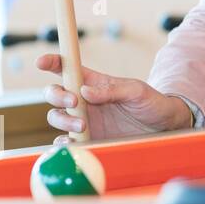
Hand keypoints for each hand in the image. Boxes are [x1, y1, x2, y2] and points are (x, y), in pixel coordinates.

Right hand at [37, 54, 193, 143]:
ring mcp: (84, 119)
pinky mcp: (88, 138)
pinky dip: (63, 142)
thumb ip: (112, 90)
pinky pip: (66, 141)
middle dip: (57, 95)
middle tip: (74, 102)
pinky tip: (73, 141)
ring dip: (63, 120)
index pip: (68, 68)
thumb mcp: (136, 91)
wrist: (163, 127)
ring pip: (56, 116)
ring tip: (83, 125)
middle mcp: (84, 100)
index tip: (41, 62)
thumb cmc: (151, 103)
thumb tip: (85, 91)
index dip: (52, 62)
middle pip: (54, 93)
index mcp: (94, 82)